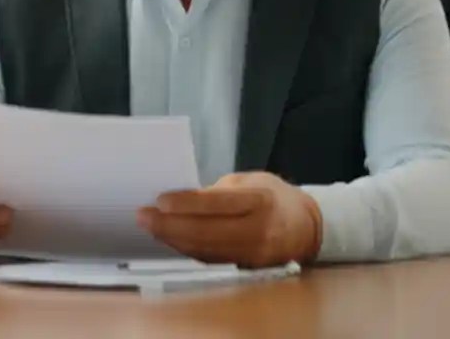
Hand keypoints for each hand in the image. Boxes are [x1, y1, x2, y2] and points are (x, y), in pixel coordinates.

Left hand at [137, 171, 322, 267]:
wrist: (306, 227)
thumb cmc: (273, 196)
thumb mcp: (249, 182)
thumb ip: (217, 192)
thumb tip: (179, 201)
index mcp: (260, 201)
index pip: (217, 204)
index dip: (186, 204)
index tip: (159, 200)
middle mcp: (258, 231)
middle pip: (206, 232)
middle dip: (170, 226)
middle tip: (142, 217)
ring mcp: (253, 255)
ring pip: (205, 250)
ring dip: (173, 240)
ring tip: (150, 228)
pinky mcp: (247, 269)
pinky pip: (211, 260)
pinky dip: (187, 250)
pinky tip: (170, 240)